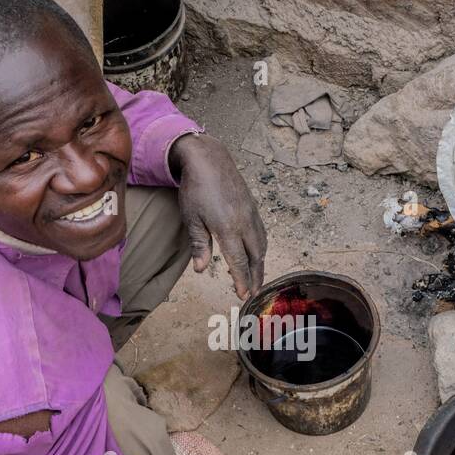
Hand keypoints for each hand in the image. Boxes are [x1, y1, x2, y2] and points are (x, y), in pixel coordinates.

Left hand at [169, 133, 266, 298]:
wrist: (208, 159)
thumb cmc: (195, 189)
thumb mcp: (192, 219)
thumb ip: (199, 245)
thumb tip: (201, 270)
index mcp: (229, 228)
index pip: (239, 262)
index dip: (242, 280)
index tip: (244, 295)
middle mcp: (245, 223)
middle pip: (256, 257)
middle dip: (256, 277)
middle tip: (254, 293)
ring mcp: (251, 214)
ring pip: (262, 245)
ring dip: (260, 264)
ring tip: (256, 278)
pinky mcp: (252, 207)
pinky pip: (261, 233)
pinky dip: (261, 248)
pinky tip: (256, 253)